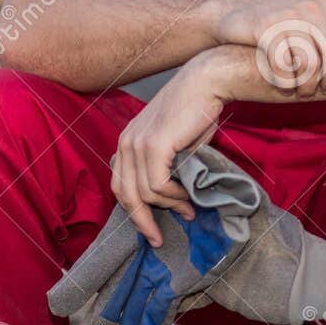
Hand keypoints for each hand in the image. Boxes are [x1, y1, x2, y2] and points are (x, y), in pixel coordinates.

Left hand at [111, 56, 229, 245]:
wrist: (205, 84)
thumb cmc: (195, 114)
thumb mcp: (173, 147)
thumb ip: (165, 169)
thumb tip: (172, 202)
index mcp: (126, 142)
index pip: (120, 186)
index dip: (133, 211)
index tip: (150, 230)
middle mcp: (125, 143)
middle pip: (124, 195)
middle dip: (142, 221)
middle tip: (158, 239)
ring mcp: (136, 143)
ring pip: (144, 193)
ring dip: (169, 206)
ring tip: (187, 209)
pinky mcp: (152, 145)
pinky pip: (157, 185)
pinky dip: (173, 196)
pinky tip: (187, 195)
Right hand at [213, 0, 325, 96]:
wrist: (234, 12)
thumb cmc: (278, 23)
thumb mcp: (309, 17)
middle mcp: (310, 7)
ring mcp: (286, 17)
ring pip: (309, 62)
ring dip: (306, 85)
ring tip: (301, 91)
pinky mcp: (264, 29)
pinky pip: (282, 65)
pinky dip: (284, 82)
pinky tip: (282, 85)